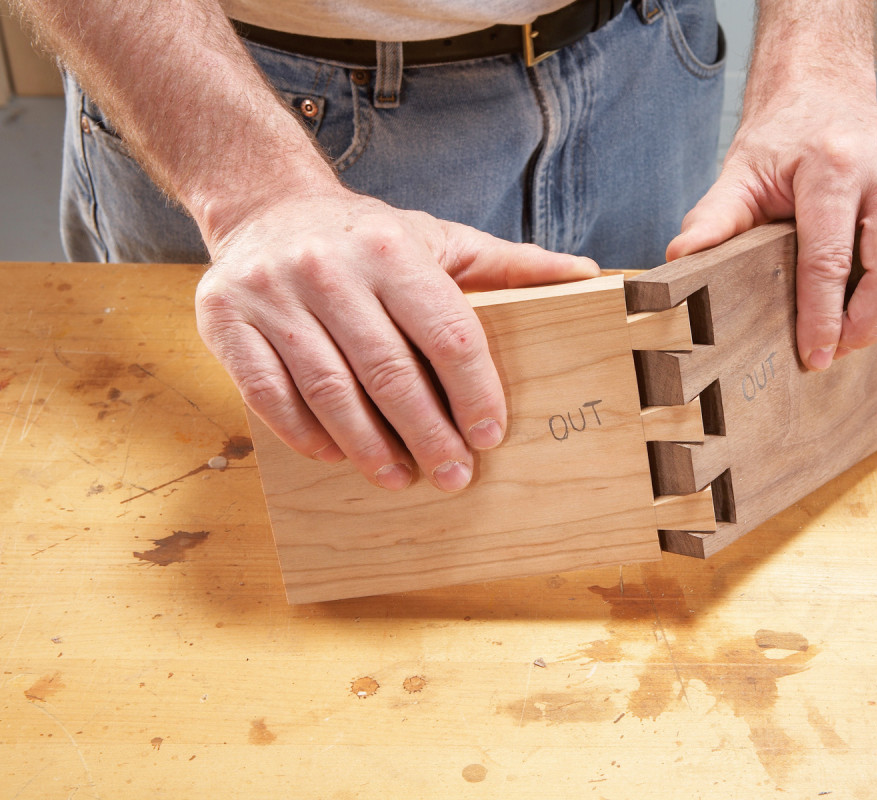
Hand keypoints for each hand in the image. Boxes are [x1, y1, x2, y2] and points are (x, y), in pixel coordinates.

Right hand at [196, 188, 599, 490]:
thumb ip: (512, 264)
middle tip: (453, 476)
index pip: (446, 332)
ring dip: (370, 448)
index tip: (490, 435)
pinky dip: (307, 435)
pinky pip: (270, 396)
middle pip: (389, 372)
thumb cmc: (369, 237)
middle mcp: (328, 270)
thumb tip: (592, 277)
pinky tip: (339, 457)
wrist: (265, 206)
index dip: (474, 391)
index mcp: (391, 249)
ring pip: (329, 392)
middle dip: (428, 434)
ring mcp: (272, 296)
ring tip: (400, 479)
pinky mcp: (226, 322)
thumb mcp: (442, 239)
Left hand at [667, 83, 876, 370]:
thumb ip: (713, 220)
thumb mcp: (739, 176)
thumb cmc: (781, 143)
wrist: (822, 94)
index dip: (823, 318)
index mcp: (833, 162)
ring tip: (862, 333)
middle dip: (867, 324)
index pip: (830, 260)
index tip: (815, 356)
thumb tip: (678, 258)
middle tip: (840, 350)